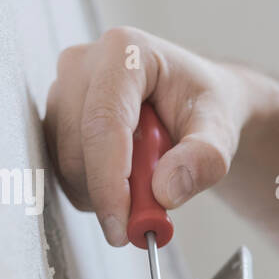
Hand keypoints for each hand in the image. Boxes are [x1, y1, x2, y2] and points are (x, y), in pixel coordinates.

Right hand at [43, 26, 260, 245]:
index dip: (108, 180)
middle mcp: (84, 63)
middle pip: (78, 146)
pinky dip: (92, 188)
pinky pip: (62, 167)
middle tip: (150, 216)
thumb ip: (204, 160)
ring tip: (147, 180)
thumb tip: (165, 193)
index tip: (121, 225)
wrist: (195, 101)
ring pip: (65, 162)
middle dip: (110, 194)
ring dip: (102, 192)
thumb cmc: (206, 107)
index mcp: (126, 53)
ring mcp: (63, 88)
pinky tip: (125, 178)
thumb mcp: (221, 131)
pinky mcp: (56, 116)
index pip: (104, 122)